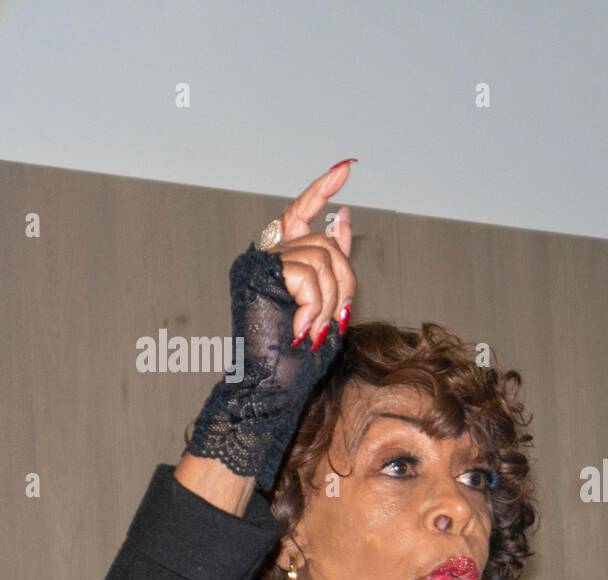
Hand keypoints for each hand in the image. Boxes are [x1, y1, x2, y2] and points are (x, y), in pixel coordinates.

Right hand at [181, 160, 360, 493]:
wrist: (274, 384)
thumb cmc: (299, 355)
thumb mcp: (330, 302)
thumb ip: (335, 261)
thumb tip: (342, 216)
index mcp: (283, 260)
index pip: (302, 212)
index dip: (323, 188)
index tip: (347, 167)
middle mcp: (268, 254)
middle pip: (325, 243)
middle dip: (343, 282)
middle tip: (334, 318)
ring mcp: (261, 262)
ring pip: (321, 257)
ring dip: (330, 299)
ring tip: (313, 327)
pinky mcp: (260, 272)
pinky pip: (308, 273)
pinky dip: (315, 304)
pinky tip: (301, 327)